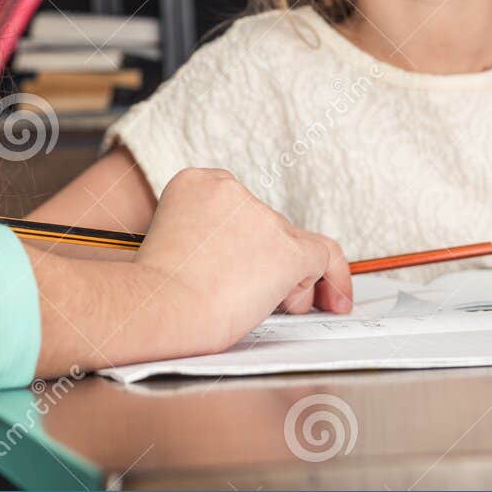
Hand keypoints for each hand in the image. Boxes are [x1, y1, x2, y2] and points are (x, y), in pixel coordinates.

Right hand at [133, 167, 352, 353]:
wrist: (158, 308)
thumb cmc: (156, 294)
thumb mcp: (174, 246)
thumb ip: (211, 240)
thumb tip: (248, 261)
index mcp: (196, 183)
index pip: (241, 208)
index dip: (251, 240)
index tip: (251, 265)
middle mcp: (231, 190)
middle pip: (270, 227)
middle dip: (267, 265)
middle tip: (247, 297)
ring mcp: (262, 217)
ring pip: (293, 245)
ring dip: (286, 280)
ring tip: (256, 305)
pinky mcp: (286, 248)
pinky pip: (326, 257)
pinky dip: (335, 280)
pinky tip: (334, 302)